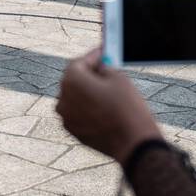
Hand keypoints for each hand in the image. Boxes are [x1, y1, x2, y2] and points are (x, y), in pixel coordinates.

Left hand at [57, 49, 162, 163]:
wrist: (132, 142)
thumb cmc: (127, 108)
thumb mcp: (119, 78)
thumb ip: (105, 68)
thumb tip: (101, 68)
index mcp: (71, 81)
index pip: (79, 62)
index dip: (93, 56)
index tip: (103, 53)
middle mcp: (63, 98)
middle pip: (74, 79)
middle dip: (88, 73)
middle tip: (105, 68)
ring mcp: (66, 117)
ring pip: (75, 97)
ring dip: (87, 91)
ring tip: (106, 89)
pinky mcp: (73, 131)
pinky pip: (78, 113)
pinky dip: (87, 107)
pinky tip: (103, 107)